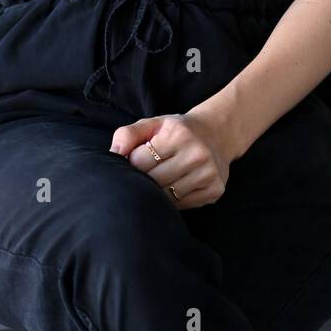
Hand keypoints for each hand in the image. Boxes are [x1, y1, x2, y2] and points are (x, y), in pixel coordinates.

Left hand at [110, 112, 232, 209]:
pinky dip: (172, 200)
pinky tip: (174, 186)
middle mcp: (197, 154)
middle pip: (153, 182)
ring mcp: (208, 174)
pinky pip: (181, 206)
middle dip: (143, 180)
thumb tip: (113, 154)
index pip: (139, 161)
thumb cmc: (177, 131)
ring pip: (167, 198)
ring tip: (159, 180)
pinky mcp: (214, 191)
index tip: (136, 160)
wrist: (217, 134)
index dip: (132, 163)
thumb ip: (128, 134)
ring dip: (157, 192)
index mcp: (179, 134)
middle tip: (145, 174)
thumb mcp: (153, 124)